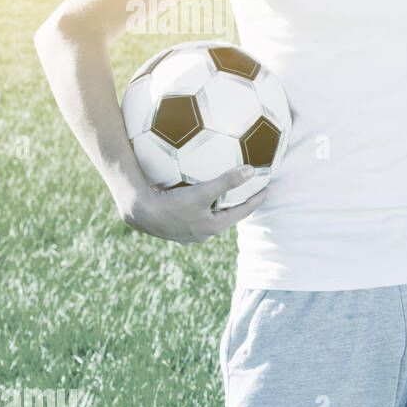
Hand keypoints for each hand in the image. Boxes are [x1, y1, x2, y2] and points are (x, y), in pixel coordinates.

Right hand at [119, 165, 267, 244]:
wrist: (138, 212)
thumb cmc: (172, 203)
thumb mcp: (203, 192)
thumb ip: (227, 181)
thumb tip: (251, 171)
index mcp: (214, 227)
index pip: (243, 212)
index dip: (256, 200)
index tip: (267, 189)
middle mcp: (202, 235)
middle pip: (226, 217)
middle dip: (237, 205)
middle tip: (247, 192)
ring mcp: (187, 235)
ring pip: (208, 219)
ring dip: (216, 209)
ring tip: (221, 197)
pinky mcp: (173, 230)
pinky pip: (191, 218)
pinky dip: (198, 210)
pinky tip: (194, 201)